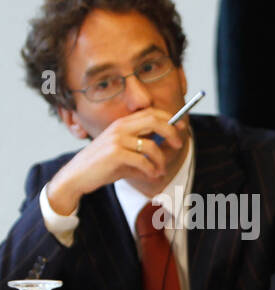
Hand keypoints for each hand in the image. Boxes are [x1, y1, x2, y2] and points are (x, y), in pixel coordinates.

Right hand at [45, 109, 187, 215]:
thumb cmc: (103, 165)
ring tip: (160, 171)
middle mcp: (120, 127)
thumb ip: (144, 147)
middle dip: (171, 132)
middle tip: (179, 144)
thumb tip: (169, 147)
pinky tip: (153, 175)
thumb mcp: (125, 152)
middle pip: (154, 120)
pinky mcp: (115, 153)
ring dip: (161, 161)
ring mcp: (117, 139)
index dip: (169, 118)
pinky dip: (152, 170)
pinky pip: (143, 161)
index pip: (150, 113)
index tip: (181, 127)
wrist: (77, 176)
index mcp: (122, 123)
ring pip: (152, 146)